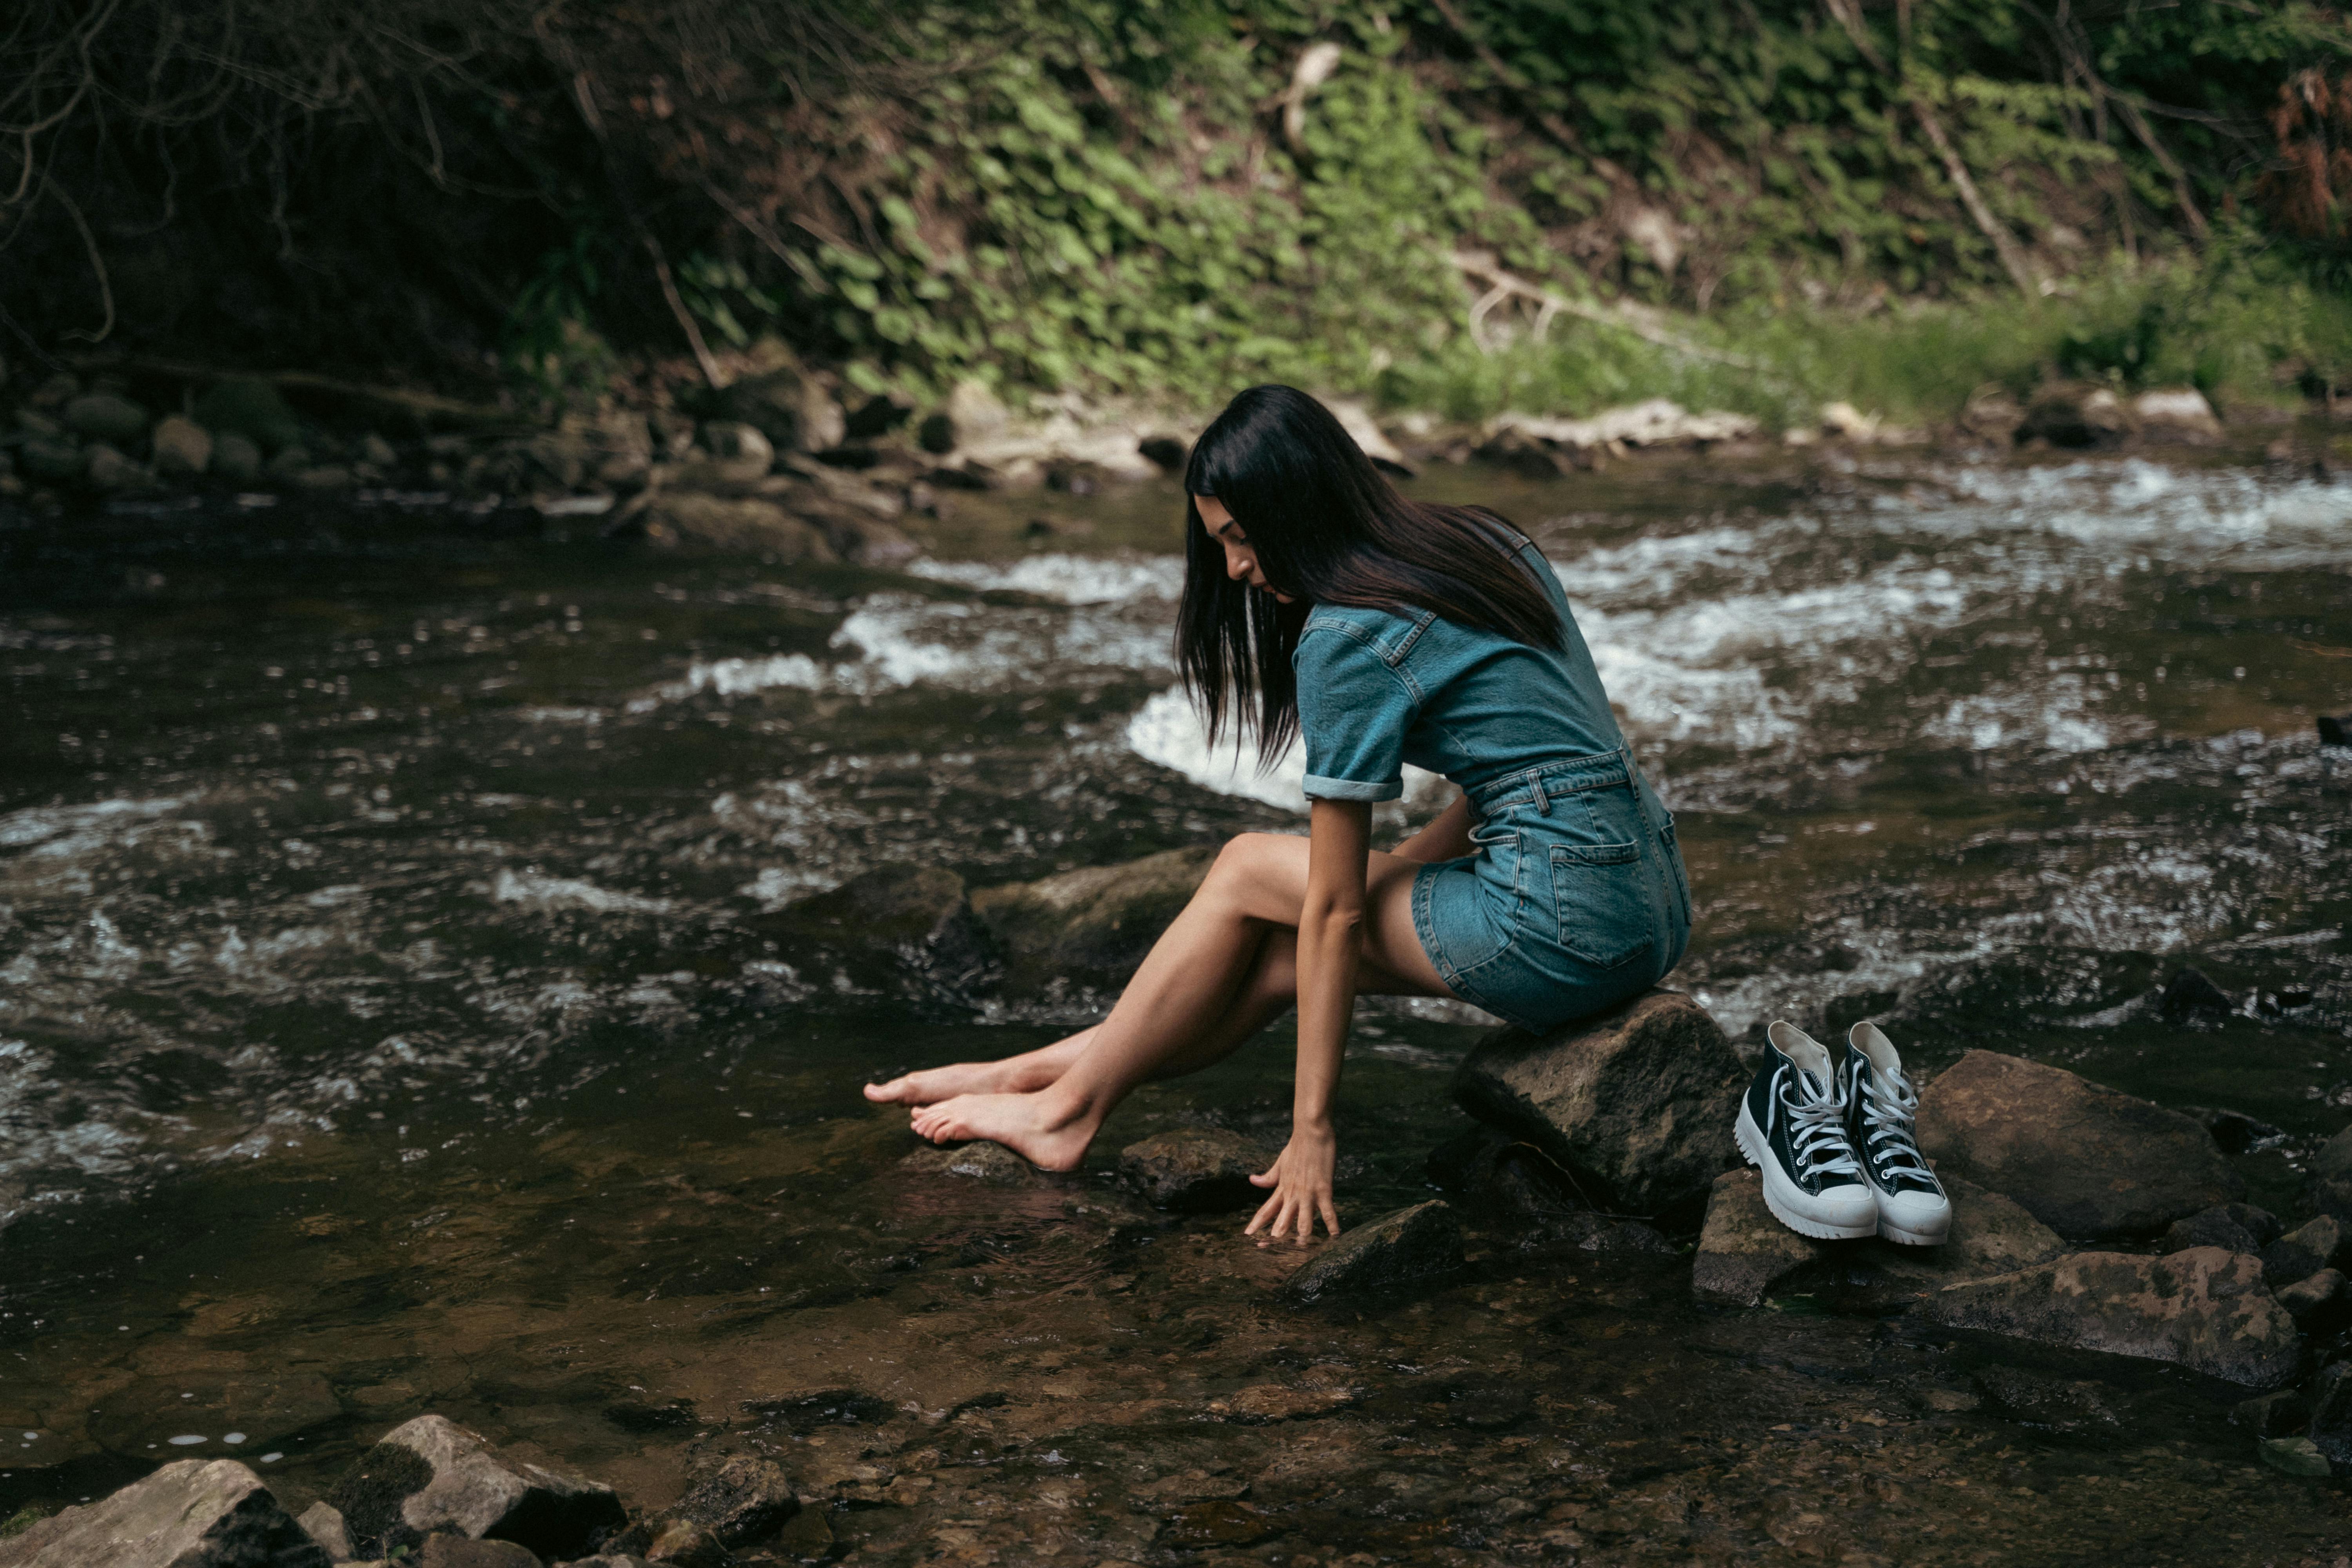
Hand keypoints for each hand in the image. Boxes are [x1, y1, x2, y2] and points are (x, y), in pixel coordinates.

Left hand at [1244, 1124, 1339, 1243]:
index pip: (1266, 1209)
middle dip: (1277, 1234)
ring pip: (1304, 1219)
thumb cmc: (1297, 1146)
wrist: (1310, 1132)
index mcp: (1282, 1187)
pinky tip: (1335, 1235)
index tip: (1247, 1235)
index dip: (1256, 1223)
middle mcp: (1292, 1193)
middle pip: (1282, 1218)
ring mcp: (1308, 1192)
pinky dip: (1332, 1224)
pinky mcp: (1323, 1188)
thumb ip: (1269, 1176)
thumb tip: (1252, 1181)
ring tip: (1301, 1246)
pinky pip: (1327, 1210)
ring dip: (1303, 1233)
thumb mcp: (1280, 1162)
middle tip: (1269, 1248)